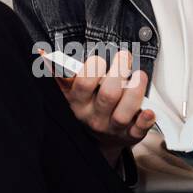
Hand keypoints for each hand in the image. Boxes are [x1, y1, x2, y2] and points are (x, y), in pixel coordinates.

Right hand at [46, 48, 155, 166]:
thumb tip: (43, 54)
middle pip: (108, 95)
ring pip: (124, 113)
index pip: (83, 85)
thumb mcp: (70, 90)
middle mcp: (94, 117)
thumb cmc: (88, 105)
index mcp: (78, 102)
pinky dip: (145, 120)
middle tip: (124, 57)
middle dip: (119, 72)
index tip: (100, 59)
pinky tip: (148, 111)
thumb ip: (61, 72)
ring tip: (140, 76)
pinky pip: (138, 131)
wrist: (98, 139)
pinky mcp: (130, 135)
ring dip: (135, 92)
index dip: (93, 69)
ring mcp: (112, 128)